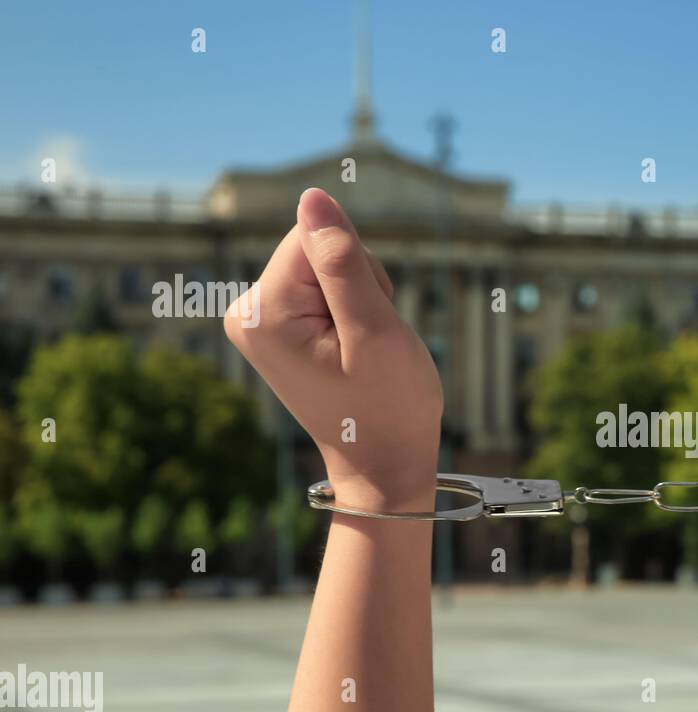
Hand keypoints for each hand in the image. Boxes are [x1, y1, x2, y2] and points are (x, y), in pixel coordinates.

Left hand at [224, 187, 442, 510]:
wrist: (383, 464)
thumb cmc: (388, 406)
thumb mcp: (375, 329)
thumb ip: (342, 261)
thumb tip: (311, 196)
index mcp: (262, 312)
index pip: (314, 239)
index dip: (359, 271)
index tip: (366, 325)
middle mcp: (245, 312)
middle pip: (315, 250)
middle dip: (358, 285)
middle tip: (369, 345)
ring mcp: (257, 321)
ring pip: (323, 268)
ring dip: (358, 300)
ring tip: (363, 353)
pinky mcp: (274, 328)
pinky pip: (319, 290)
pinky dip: (349, 313)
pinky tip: (353, 353)